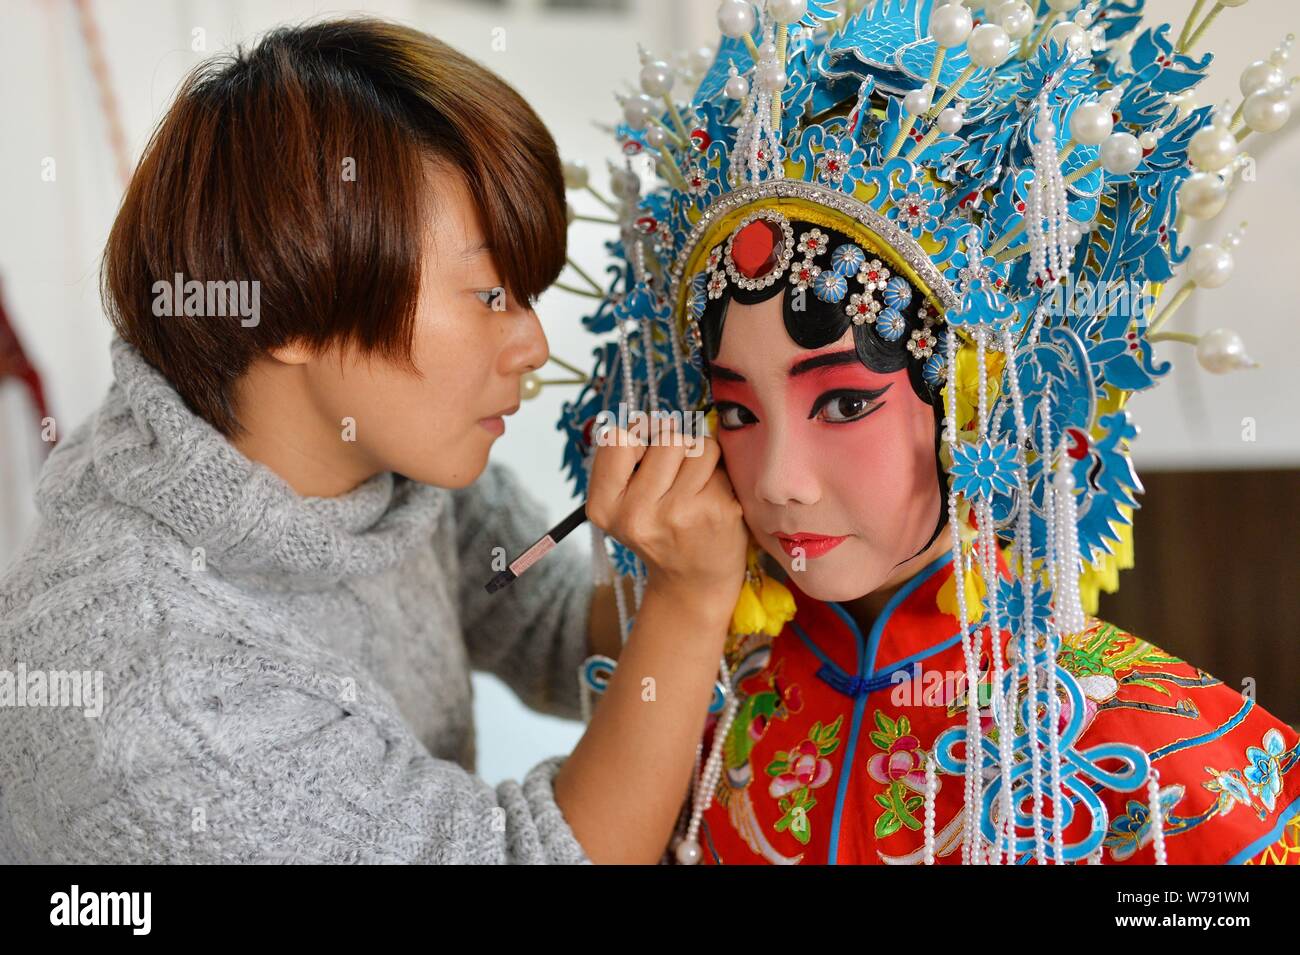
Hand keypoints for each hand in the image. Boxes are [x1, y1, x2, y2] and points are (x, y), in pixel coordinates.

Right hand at [586, 416, 746, 612]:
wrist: (694, 582)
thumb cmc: (661, 531)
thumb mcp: (625, 503)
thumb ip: (630, 459)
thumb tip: (657, 419)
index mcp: (604, 507)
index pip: (617, 438)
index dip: (638, 435)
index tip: (648, 452)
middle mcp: (636, 514)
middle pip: (664, 437)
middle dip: (676, 446)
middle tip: (677, 475)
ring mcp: (678, 514)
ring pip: (697, 444)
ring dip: (701, 457)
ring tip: (696, 487)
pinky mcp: (715, 512)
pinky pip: (720, 463)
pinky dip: (720, 475)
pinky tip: (713, 501)